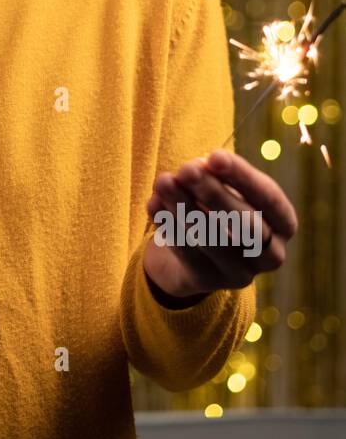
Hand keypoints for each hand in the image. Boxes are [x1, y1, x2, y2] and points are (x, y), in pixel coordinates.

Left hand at [144, 149, 296, 300]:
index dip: (242, 177)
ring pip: (212, 239)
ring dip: (184, 207)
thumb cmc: (217, 206)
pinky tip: (153, 203)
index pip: (269, 198)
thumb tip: (198, 166)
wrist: (195, 250)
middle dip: (213, 192)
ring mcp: (242, 274)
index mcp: (284, 224)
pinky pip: (188, 254)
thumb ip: (218, 176)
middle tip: (186, 169)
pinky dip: (169, 226)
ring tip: (163, 182)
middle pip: (244, 223)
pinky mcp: (210, 282)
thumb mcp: (226, 188)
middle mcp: (271, 254)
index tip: (215, 156)